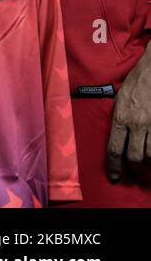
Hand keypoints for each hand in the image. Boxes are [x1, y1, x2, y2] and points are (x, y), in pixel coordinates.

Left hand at [107, 50, 150, 182]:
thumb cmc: (135, 83)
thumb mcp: (119, 100)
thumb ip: (119, 119)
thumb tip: (116, 137)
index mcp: (120, 118)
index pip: (114, 149)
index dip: (114, 166)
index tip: (115, 177)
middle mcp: (136, 124)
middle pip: (134, 157)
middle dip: (133, 170)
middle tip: (133, 174)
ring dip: (148, 163)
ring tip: (146, 166)